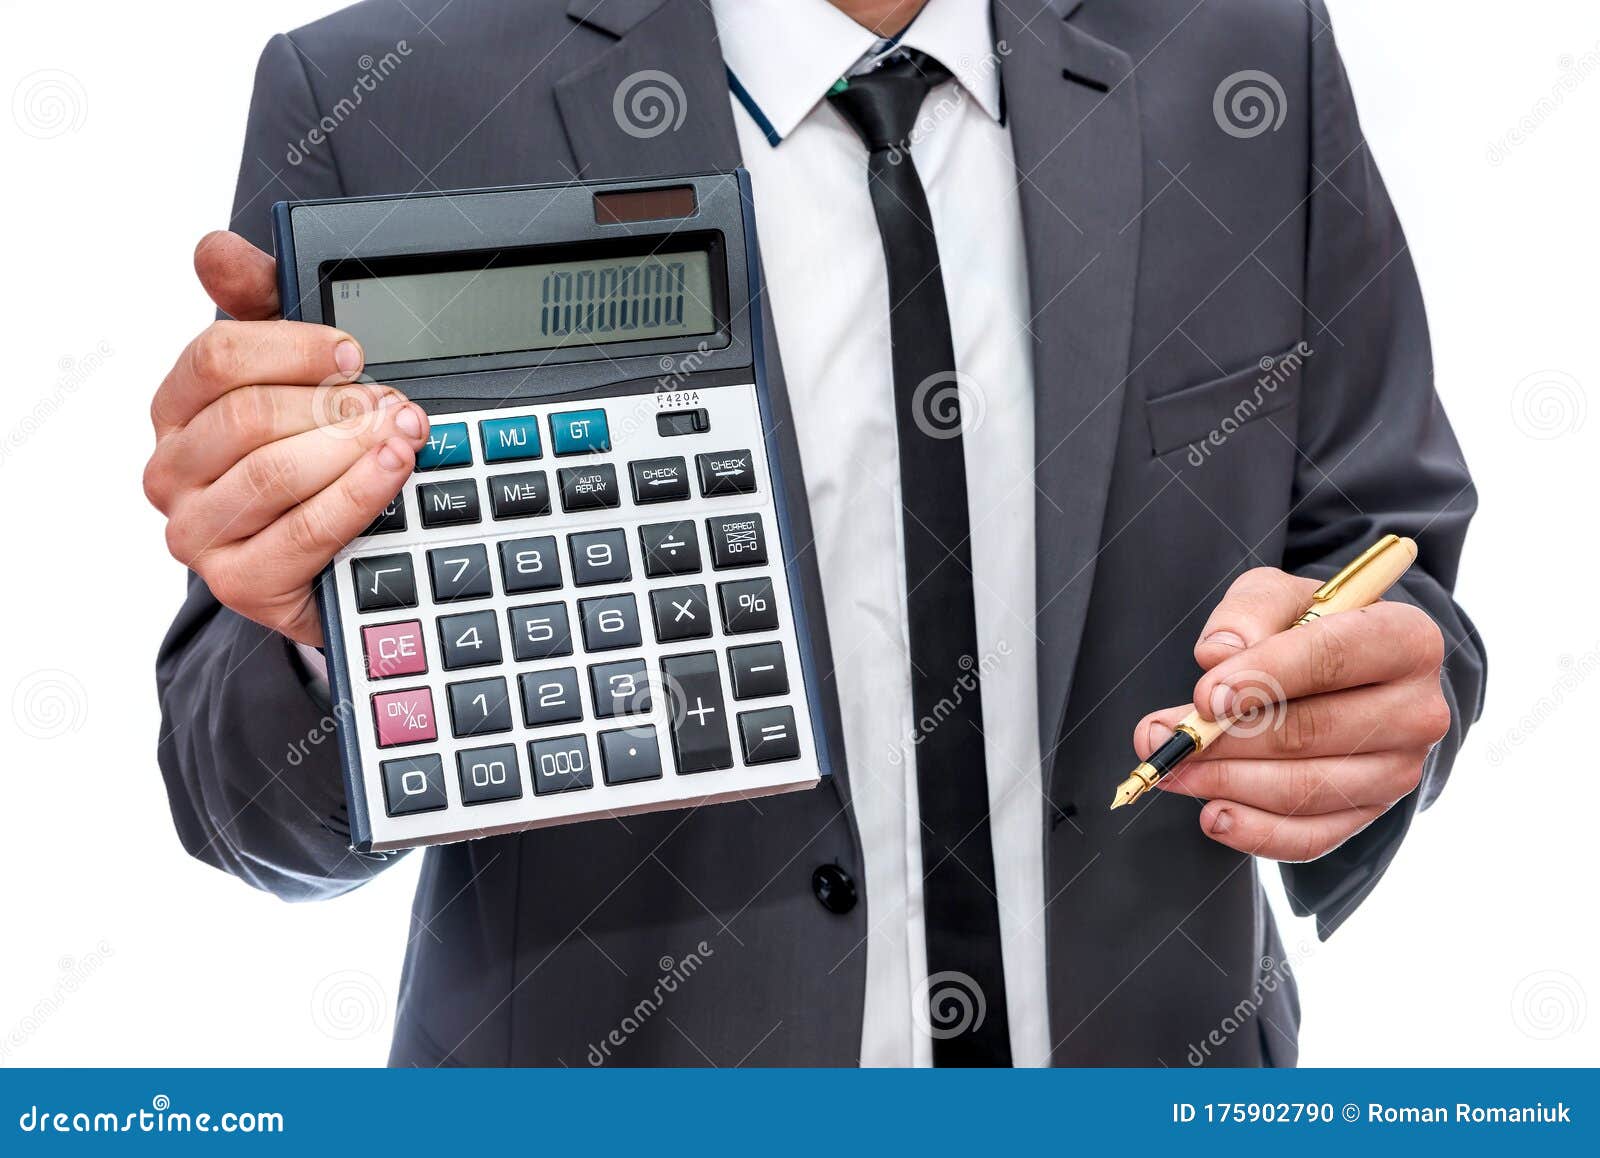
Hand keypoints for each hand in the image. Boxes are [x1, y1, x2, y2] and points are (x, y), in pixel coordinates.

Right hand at [143, 232, 430, 645]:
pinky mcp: (239, 583)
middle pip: (247, 416)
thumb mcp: (296, 376)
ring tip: (405, 433)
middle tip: (395, 403)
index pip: (214, 359)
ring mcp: (199, 533)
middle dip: (334, 405)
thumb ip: (261, 305)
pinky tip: (393, 471)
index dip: (294, 348)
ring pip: (273, 473)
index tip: (356, 352)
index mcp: (177, 410)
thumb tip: (214, 248)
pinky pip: (304, 530)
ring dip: (352, 447)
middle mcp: (172, 473)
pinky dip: (358, 495)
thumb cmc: (312, 456)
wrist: (337, 554)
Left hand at [1132, 567, 1449, 861]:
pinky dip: (1257, 832)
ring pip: (1305, 788)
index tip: (1204, 697)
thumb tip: (1217, 655)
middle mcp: (1418, 711)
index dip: (1263, 678)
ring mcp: (1399, 769)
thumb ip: (1249, 611)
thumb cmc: (1309, 627)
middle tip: (1161, 738)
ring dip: (1226, 783)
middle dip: (1225, 739)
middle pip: (1313, 731)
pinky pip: (1312, 836)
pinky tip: (1213, 815)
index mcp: (1407, 639)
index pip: (1333, 658)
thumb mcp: (1280, 596)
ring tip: (1171, 769)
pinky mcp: (1373, 812)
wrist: (1348, 674)